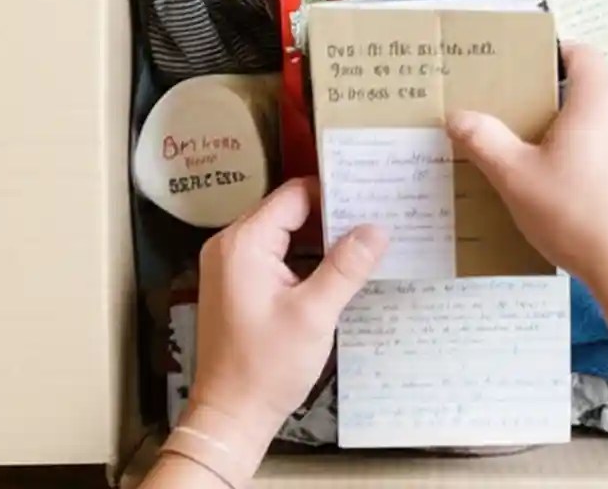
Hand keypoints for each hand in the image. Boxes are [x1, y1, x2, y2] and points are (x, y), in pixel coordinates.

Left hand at [188, 177, 388, 449]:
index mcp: (244, 243)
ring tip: (366, 239)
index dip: (334, 193)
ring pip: (284, 232)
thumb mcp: (314, 314)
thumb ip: (346, 266)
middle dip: (331, 213)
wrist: (231, 414)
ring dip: (320, 236)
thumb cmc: (266, 366)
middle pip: (288, 210)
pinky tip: (338, 266)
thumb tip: (377, 228)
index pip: (294, 196)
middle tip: (377, 215)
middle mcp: (230, 245)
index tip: (373, 194)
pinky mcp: (237, 284)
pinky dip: (305, 255)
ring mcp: (230, 265)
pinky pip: (275, 254)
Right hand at [446, 44, 607, 298]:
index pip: (576, 52)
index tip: (513, 72)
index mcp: (600, 95)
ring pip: (602, 120)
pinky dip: (589, 155)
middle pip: (587, 85)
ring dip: (568, 130)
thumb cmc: (578, 215)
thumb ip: (484, 140)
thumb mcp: (515, 176)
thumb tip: (458, 116)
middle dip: (548, 97)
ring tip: (530, 155)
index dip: (544, 55)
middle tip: (509, 116)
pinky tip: (562, 187)